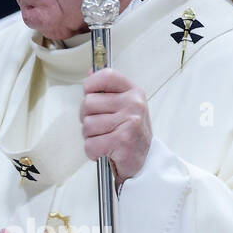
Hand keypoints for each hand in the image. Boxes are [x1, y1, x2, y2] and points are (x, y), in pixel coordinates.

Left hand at [80, 69, 151, 184]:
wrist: (145, 161)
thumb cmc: (131, 133)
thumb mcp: (125, 106)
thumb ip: (107, 89)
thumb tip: (90, 71)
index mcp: (133, 92)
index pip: (105, 76)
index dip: (91, 85)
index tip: (91, 95)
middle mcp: (133, 104)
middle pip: (88, 103)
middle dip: (87, 118)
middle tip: (100, 126)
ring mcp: (129, 122)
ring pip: (87, 125)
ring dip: (90, 137)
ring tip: (105, 138)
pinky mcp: (122, 141)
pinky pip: (90, 144)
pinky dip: (92, 151)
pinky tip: (104, 150)